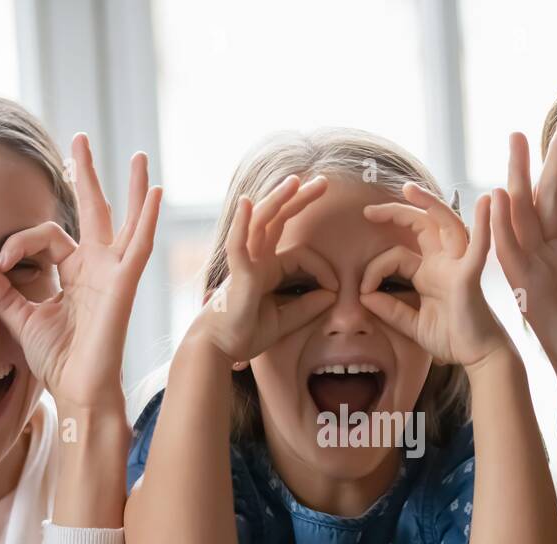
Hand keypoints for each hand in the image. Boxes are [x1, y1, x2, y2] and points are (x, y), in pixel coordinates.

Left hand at [0, 134, 161, 410]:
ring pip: (125, 222)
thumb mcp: (20, 319)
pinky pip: (139, 246)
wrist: (76, 390)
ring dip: (131, 188)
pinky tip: (156, 193)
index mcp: (75, 275)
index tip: (0, 263)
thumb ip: (2, 291)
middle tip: (78, 139)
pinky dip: (148, 219)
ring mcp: (114, 275)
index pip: (46, 237)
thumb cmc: (56, 361)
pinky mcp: (125, 285)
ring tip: (137, 155)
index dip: (18, 242)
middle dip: (87, 176)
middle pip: (94, 212)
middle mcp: (98, 269)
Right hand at [191, 174, 335, 363]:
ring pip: (261, 222)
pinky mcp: (238, 273)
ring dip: (278, 199)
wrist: (220, 348)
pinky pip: (238, 244)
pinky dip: (242, 223)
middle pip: (278, 219)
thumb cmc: (246, 334)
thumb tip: (333, 295)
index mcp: (267, 268)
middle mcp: (256, 259)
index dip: (323, 269)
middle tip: (323, 181)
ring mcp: (245, 262)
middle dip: (300, 199)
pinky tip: (248, 203)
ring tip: (295, 180)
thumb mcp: (286, 321)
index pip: (301, 255)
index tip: (336, 289)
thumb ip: (308, 306)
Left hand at [360, 183, 506, 368]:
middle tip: (368, 210)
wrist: (478, 357)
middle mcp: (444, 264)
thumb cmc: (451, 339)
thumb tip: (363, 295)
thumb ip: (389, 309)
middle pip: (421, 226)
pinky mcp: (470, 277)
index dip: (375, 269)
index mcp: (429, 273)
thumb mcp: (411, 324)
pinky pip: (478, 247)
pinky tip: (486, 202)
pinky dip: (484, 225)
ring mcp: (458, 267)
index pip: (396, 256)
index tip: (363, 290)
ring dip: (431, 204)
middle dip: (396, 212)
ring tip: (410, 189)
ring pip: (447, 225)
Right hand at [491, 117, 556, 395]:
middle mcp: (554, 259)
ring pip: (523, 217)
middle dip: (550, 159)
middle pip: (547, 199)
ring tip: (515, 139)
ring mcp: (538, 274)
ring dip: (518, 177)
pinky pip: (510, 255)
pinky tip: (497, 196)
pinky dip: (502, 227)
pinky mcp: (527, 292)